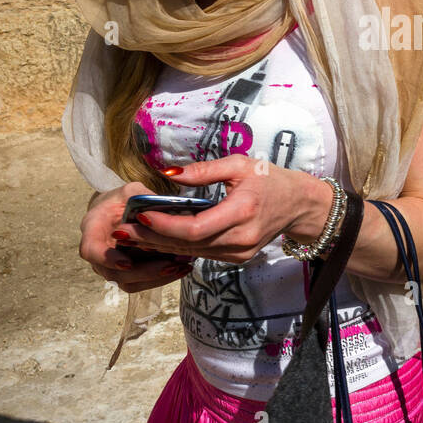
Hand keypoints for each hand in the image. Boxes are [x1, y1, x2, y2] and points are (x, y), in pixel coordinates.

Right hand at [79, 182, 193, 292]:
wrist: (118, 209)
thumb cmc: (123, 199)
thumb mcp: (132, 191)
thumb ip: (143, 198)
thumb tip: (165, 206)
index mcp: (93, 228)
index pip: (90, 250)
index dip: (107, 259)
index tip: (128, 262)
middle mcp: (98, 252)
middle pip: (113, 273)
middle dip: (144, 272)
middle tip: (170, 265)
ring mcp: (110, 266)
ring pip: (128, 283)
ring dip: (155, 278)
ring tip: (181, 267)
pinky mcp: (125, 272)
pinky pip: (140, 282)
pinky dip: (161, 278)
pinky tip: (181, 268)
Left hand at [108, 155, 332, 265]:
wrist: (300, 205)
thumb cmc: (270, 179)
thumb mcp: (240, 164)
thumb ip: (203, 171)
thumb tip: (167, 173)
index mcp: (242, 212)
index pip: (196, 228)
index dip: (165, 226)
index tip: (142, 216)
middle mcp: (240, 239)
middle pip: (188, 245)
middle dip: (152, 239)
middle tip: (122, 230)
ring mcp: (239, 253)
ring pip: (191, 253)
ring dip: (160, 245)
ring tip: (132, 235)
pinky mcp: (236, 258)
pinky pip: (201, 254)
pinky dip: (178, 247)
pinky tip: (156, 240)